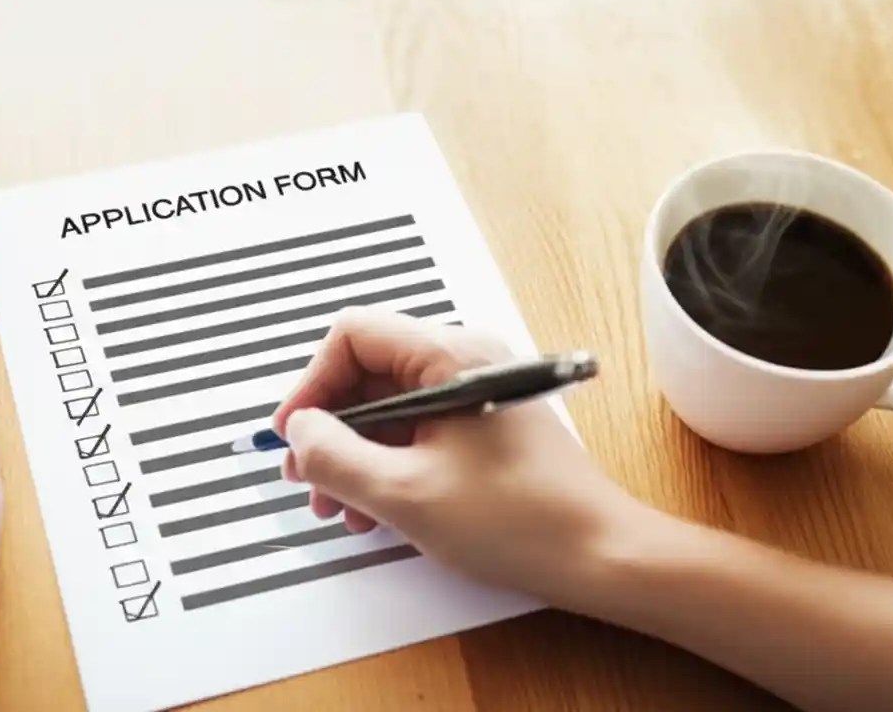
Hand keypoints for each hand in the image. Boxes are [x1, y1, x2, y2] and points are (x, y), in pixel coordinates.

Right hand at [273, 308, 659, 606]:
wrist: (597, 554)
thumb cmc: (521, 521)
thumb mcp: (403, 493)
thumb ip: (335, 458)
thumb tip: (301, 433)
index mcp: (451, 358)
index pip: (354, 337)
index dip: (312, 385)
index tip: (294, 433)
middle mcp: (466, 363)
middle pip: (370, 374)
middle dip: (331, 429)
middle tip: (308, 477)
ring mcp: (478, 394)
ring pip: (391, 408)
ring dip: (355, 455)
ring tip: (340, 506)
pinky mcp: (486, 426)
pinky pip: (419, 431)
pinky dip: (388, 465)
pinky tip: (376, 509)